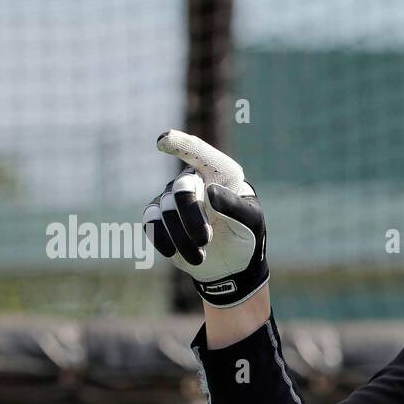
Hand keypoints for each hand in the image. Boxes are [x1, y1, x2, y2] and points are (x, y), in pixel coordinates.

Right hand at [143, 131, 267, 307]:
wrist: (231, 262)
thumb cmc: (245, 234)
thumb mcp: (251, 222)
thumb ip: (235, 207)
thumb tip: (209, 192)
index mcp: (221, 174)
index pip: (200, 153)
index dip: (181, 145)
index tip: (164, 141)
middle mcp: (193, 179)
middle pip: (182, 189)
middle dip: (192, 216)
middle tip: (206, 240)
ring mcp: (173, 197)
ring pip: (166, 210)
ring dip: (183, 237)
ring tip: (200, 256)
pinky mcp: (159, 217)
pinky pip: (152, 222)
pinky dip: (163, 239)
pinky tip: (173, 252)